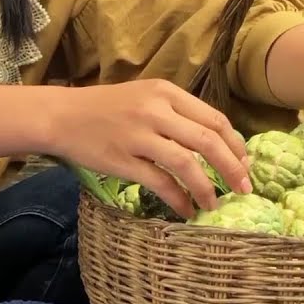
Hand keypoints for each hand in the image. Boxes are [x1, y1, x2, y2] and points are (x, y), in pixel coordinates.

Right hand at [49, 79, 250, 217]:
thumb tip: (212, 141)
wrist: (58, 116)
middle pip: (208, 141)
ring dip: (207, 188)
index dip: (236, 145)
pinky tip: (185, 210)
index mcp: (165, 93)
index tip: (245, 164)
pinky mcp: (123, 160)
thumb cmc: (101, 108)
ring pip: (187, 164)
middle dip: (233, 169)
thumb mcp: (142, 96)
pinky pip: (160, 182)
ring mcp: (138, 136)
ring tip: (214, 204)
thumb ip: (174, 112)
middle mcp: (155, 111)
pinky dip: (178, 199)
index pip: (215, 119)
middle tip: (244, 188)